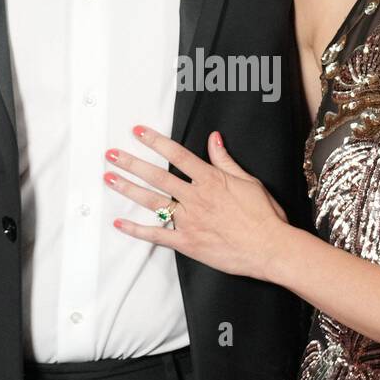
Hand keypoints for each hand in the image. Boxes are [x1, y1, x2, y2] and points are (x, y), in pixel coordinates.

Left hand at [105, 126, 288, 279]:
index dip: (155, 141)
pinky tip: (120, 224)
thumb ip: (226, 160)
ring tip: (109, 179)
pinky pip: (157, 235)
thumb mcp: (248, 181)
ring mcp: (189, 221)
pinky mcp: (187, 243)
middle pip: (157, 176)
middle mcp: (196, 197)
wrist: (269, 247)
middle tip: (111, 155)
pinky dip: (137, 230)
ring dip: (129, 189)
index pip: (177, 155)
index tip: (138, 132)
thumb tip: (214, 139)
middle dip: (132, 163)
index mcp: (211, 180)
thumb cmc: (263, 216)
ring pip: (153, 202)